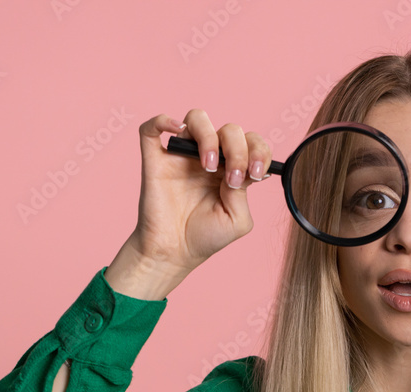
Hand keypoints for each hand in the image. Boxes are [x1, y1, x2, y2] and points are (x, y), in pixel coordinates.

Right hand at [130, 110, 272, 270]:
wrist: (174, 254)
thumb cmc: (205, 237)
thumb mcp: (237, 220)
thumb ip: (244, 192)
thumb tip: (239, 169)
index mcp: (230, 169)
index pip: (251, 142)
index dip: (259, 151)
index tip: (256, 174)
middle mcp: (208, 157)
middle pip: (229, 129)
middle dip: (238, 150)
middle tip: (233, 178)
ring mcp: (181, 156)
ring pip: (197, 119)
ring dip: (209, 137)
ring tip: (209, 165)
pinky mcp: (156, 160)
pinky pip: (152, 128)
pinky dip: (162, 121)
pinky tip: (175, 130)